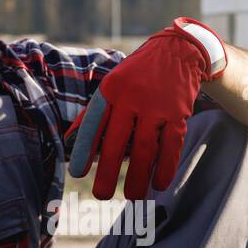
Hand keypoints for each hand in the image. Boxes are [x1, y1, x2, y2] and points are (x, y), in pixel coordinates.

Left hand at [66, 17, 227, 200]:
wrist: (179, 50)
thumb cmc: (139, 74)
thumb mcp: (113, 84)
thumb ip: (94, 112)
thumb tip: (68, 139)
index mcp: (111, 90)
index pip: (94, 123)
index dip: (84, 148)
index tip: (77, 172)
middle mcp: (132, 97)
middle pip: (117, 141)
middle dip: (108, 171)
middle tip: (100, 196)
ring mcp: (157, 105)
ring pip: (144, 148)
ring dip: (138, 176)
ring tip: (132, 197)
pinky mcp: (178, 113)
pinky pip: (171, 145)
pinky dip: (165, 166)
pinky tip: (159, 184)